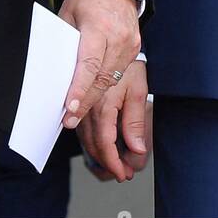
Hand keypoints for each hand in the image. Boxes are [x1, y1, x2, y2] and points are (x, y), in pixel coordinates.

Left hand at [56, 0, 140, 133]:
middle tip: (69, 120)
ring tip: (77, 114)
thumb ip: (63, 43)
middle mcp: (118, 37)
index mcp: (99, 25)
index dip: (79, 88)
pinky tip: (92, 96)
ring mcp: (130, 44)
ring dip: (94, 99)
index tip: (69, 107)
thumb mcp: (67, 15)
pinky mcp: (134, 50)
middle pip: (101, 78)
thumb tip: (54, 74)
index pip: (89, 63)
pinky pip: (117, 75)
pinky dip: (104, 87)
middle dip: (85, 102)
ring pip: (111, 80)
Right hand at [77, 60, 150, 181]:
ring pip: (86, 140)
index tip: (123, 174)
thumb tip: (137, 148)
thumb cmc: (127, 65)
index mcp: (103, 106)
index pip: (105, 144)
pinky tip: (105, 148)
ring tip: (117, 164)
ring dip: (100, 155)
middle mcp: (88, 108)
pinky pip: (83, 131)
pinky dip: (94, 143)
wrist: (109, 42)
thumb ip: (135, 121)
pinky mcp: (80, 105)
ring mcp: (82, 107)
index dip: (114, 163)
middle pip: (94, 146)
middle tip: (123, 173)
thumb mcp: (138, 91)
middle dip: (108, 163)